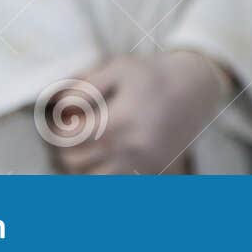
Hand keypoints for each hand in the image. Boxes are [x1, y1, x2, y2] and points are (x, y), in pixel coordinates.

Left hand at [49, 50, 231, 174]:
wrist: (197, 87)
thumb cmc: (154, 73)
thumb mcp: (118, 68)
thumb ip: (83, 86)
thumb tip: (54, 102)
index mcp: (118, 122)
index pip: (67, 139)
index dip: (55, 129)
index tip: (58, 118)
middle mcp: (130, 150)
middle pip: (74, 162)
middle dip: (64, 147)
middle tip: (68, 130)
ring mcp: (142, 164)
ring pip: (90, 179)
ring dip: (79, 164)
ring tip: (83, 143)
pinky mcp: (151, 171)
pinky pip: (113, 183)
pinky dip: (100, 173)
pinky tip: (102, 154)